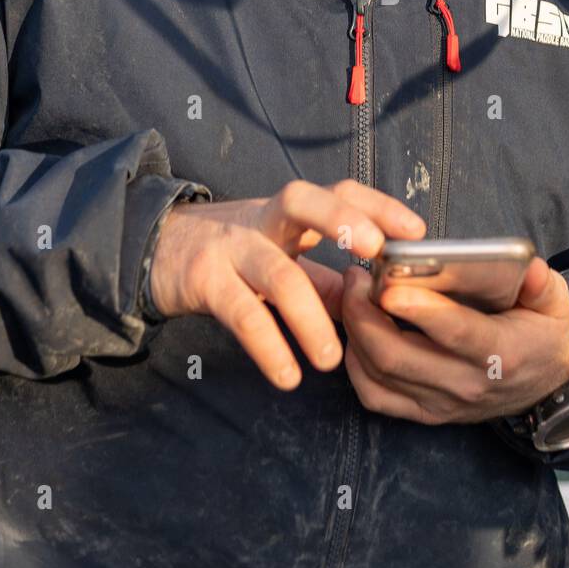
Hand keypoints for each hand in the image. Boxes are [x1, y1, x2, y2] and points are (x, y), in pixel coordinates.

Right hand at [149, 179, 425, 389]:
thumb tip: (377, 307)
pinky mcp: (203, 281)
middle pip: (303, 202)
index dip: (378, 206)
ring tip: (332, 359)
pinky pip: (242, 314)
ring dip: (311, 319)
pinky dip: (268, 347)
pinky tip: (288, 376)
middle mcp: (262, 220)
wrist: (153, 252)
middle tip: (376, 254)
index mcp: (290, 213)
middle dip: (343, 222)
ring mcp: (231, 247)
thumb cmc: (233, 255)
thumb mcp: (282, 259)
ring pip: (278, 273)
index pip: (339, 191)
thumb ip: (326, 281)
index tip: (415, 232)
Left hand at [341, 257, 568, 425]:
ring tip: (352, 294)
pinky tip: (356, 333)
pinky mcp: (426, 413)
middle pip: (397, 356)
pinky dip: (355, 365)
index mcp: (501, 352)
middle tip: (356, 277)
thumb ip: (540, 283)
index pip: (454, 333)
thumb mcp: (553, 303)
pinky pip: (375, 396)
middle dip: (363, 314)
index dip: (419, 311)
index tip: (388, 286)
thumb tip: (526, 266)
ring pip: (378, 375)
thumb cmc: (543, 334)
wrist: (547, 387)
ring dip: (354, 332)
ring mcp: (442, 403)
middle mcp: (467, 384)